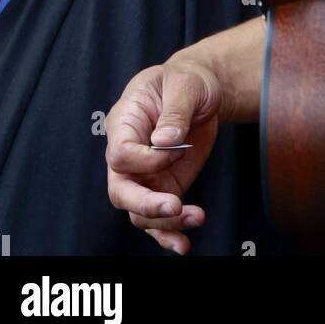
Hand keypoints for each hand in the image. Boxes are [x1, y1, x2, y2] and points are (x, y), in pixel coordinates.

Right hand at [105, 56, 220, 254]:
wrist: (203, 90)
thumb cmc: (187, 80)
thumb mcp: (185, 84)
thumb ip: (174, 111)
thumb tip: (164, 141)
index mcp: (125, 123)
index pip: (120, 154)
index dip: (144, 161)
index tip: (174, 151)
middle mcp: (129, 154)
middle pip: (121, 190)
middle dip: (145, 204)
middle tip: (175, 205)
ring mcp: (145, 174)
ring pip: (139, 211)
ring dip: (165, 222)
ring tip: (196, 217)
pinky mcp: (164, 186)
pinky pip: (158, 217)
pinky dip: (169, 232)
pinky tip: (184, 243)